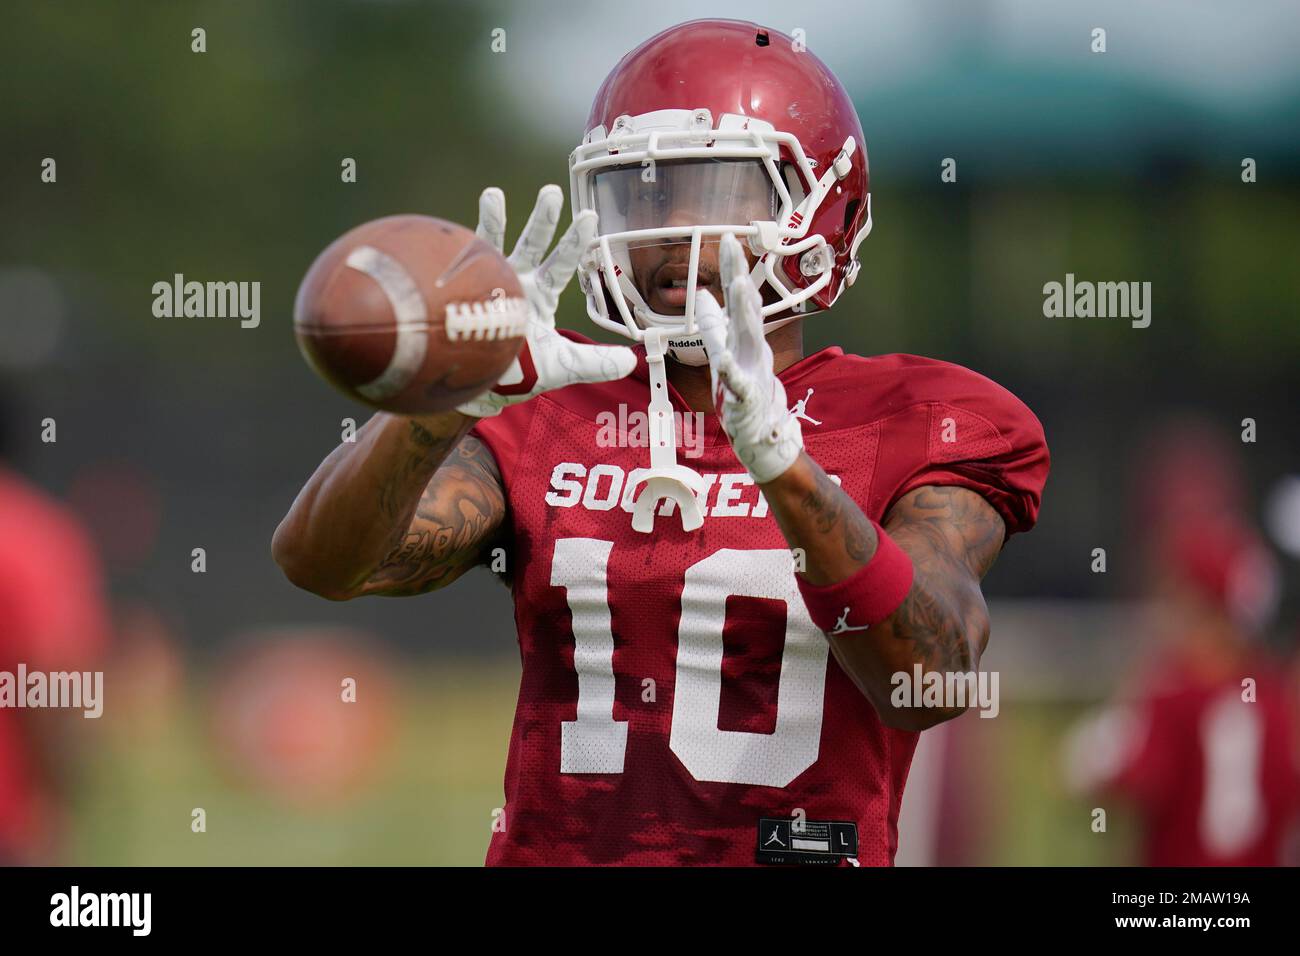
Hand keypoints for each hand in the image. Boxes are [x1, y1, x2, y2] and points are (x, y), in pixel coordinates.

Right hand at [456, 184, 636, 417]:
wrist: (484, 387)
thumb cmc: (524, 374)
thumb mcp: (563, 366)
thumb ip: (596, 361)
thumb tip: (632, 361)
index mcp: (542, 294)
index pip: (562, 264)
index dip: (575, 241)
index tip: (588, 216)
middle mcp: (518, 282)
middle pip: (533, 244)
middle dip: (542, 219)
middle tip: (551, 192)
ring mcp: (490, 282)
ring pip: (494, 245)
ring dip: (494, 220)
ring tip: (493, 194)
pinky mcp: (465, 289)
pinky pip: (463, 263)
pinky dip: (463, 246)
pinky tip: (458, 234)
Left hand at [694, 233, 803, 482]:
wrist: (764, 434)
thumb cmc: (746, 393)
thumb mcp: (727, 352)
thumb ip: (715, 324)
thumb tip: (704, 296)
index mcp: (742, 338)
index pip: (737, 297)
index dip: (732, 267)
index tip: (729, 236)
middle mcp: (749, 349)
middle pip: (745, 307)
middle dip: (739, 276)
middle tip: (734, 246)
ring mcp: (750, 371)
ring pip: (748, 336)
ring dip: (745, 311)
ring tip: (740, 286)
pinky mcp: (746, 398)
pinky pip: (738, 384)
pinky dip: (732, 373)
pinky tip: (724, 361)